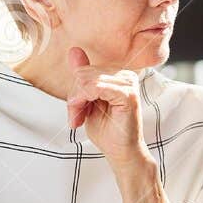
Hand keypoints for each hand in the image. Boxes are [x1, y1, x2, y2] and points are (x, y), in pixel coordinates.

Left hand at [67, 46, 149, 172]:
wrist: (120, 152)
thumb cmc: (107, 130)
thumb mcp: (87, 100)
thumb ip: (83, 76)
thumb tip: (74, 50)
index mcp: (118, 74)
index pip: (84, 70)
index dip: (74, 90)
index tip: (74, 111)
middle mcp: (126, 75)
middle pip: (83, 73)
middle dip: (74, 96)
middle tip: (76, 116)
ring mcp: (129, 83)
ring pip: (86, 80)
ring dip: (76, 102)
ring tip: (79, 118)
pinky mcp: (128, 95)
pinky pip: (96, 87)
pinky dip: (84, 101)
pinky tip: (84, 115)